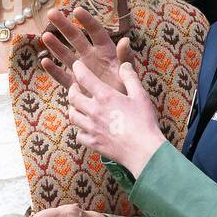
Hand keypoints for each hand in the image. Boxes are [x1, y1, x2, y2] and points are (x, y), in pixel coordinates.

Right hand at [39, 6, 133, 92]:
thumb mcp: (129, 74)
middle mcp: (92, 58)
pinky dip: (53, 70)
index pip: (96, 32)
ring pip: (66, 55)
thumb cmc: (128, 91)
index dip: (87, 21)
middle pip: (76, 39)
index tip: (76, 10)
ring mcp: (82, 71)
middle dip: (64, 26)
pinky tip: (45, 61)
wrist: (120, 114)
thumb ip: (125, 58)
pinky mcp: (75, 85)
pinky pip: (62, 76)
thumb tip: (125, 40)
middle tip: (51, 13)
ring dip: (55, 46)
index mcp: (107, 52)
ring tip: (45, 36)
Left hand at [67, 59, 166, 177]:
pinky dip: (80, 130)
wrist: (143, 151)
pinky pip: (79, 135)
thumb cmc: (144, 122)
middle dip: (72, 89)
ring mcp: (91, 128)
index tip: (76, 65)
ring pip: (72, 116)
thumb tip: (124, 65)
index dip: (78, 69)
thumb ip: (130, 78)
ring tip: (77, 107)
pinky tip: (85, 128)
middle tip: (75, 87)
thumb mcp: (140, 95)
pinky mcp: (93, 143)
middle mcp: (94, 111)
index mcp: (105, 97)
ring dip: (73, 109)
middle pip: (72, 97)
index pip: (84, 77)